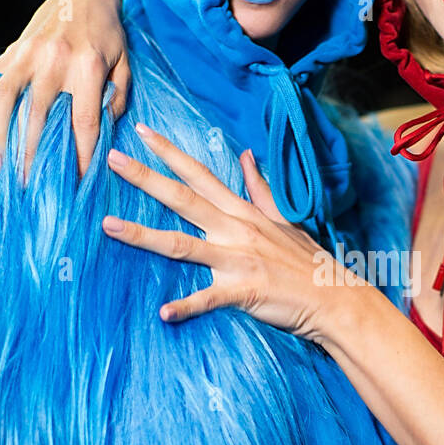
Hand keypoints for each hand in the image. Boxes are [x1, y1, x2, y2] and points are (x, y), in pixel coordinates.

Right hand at [0, 0, 129, 182]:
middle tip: (30, 187)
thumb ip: (117, 99)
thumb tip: (103, 133)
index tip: (76, 182)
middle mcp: (55, 60)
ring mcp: (28, 54)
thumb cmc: (109, 37)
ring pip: (6, 100)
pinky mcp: (12, 50)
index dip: (79, 156)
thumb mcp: (125, 66)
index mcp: (88, 67)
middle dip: (34, 156)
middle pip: (40, 118)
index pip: (83, 122)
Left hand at [102, 124, 348, 343]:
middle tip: (110, 158)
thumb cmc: (307, 261)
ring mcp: (238, 259)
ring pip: (182, 244)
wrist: (334, 297)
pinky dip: (187, 306)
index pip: (200, 174)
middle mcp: (235, 229)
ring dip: (143, 236)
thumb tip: (246, 155)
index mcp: (242, 212)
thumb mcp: (285, 218)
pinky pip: (210, 299)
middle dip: (145, 178)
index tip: (142, 131)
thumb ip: (260, 189)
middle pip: (182, 198)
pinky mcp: (244, 291)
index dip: (169, 152)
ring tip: (108, 226)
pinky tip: (164, 313)